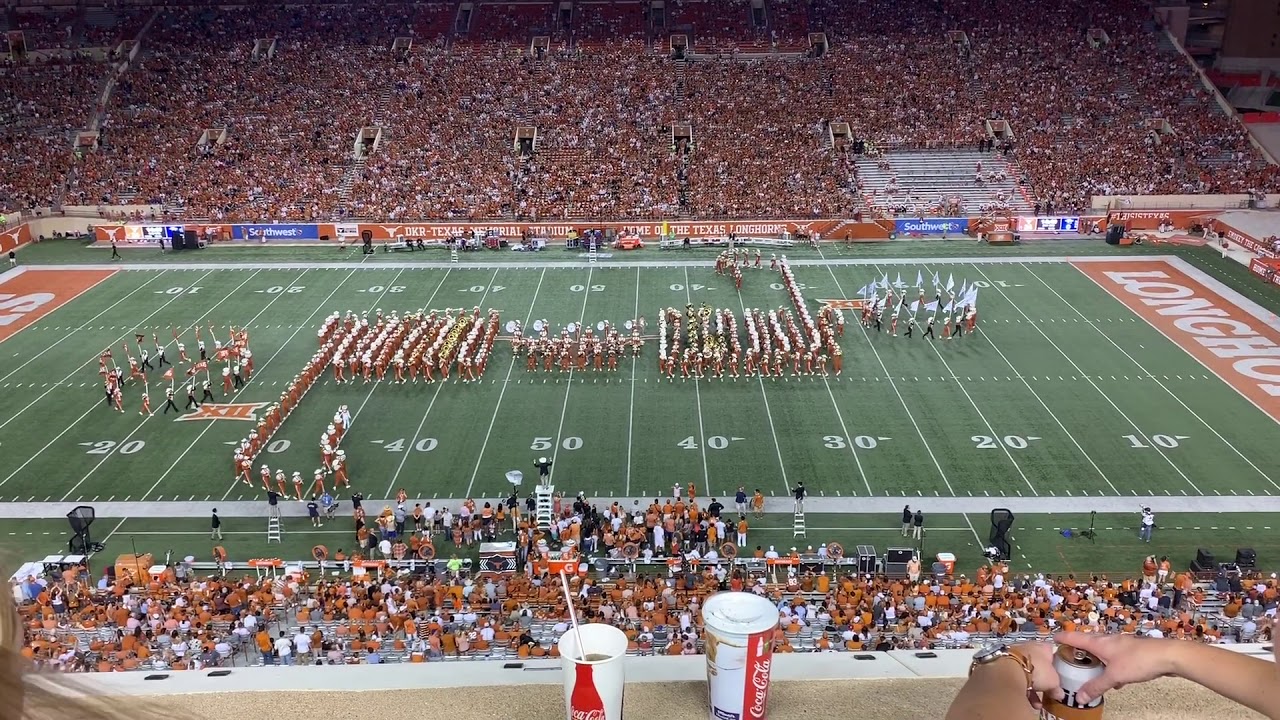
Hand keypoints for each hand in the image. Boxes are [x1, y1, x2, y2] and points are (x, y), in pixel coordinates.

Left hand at [1012, 642, 1063, 709]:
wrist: (1010, 672)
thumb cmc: (1037, 670)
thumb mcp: (1053, 681)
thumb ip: (1057, 687)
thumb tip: (1060, 694)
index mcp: (1041, 647)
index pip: (1051, 651)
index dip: (1055, 662)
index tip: (1058, 672)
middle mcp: (1027, 648)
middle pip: (1038, 663)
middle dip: (1042, 679)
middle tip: (1048, 690)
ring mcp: (1014, 656)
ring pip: (1026, 673)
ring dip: (1032, 689)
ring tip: (1037, 703)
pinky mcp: (1004, 666)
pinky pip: (1016, 679)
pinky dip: (1022, 690)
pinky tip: (1027, 702)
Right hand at [1051, 631, 1174, 704]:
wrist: (1168, 656)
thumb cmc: (1138, 660)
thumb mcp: (1114, 676)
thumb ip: (1097, 686)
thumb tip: (1080, 698)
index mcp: (1099, 642)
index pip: (1075, 637)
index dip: (1062, 638)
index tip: (1052, 640)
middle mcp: (1108, 640)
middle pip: (1087, 642)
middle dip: (1078, 650)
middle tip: (1068, 659)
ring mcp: (1121, 645)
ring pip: (1102, 651)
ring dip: (1094, 659)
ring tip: (1089, 671)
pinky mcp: (1132, 652)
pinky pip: (1114, 658)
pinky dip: (1109, 666)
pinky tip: (1114, 680)